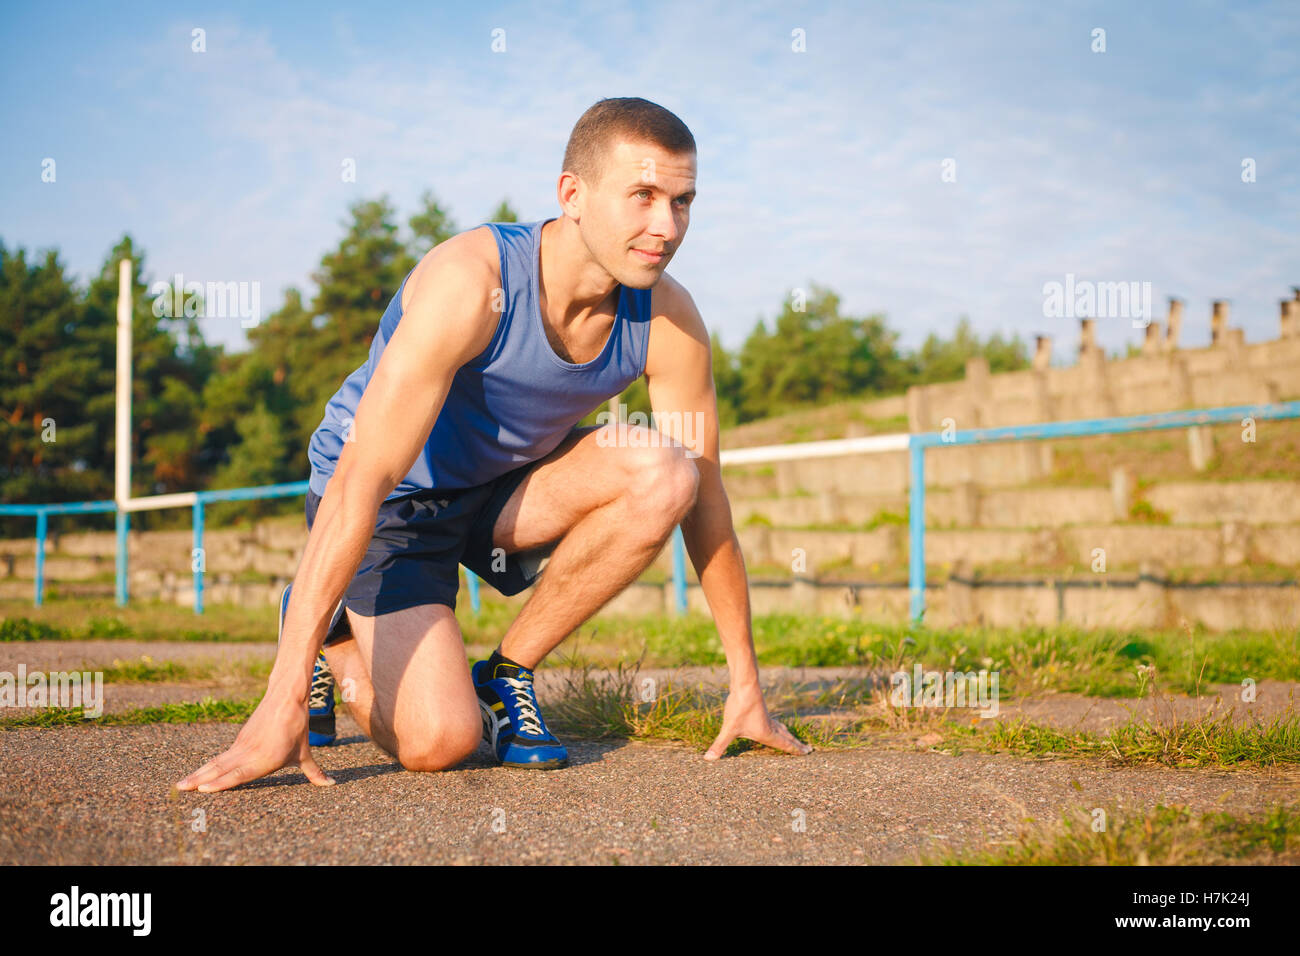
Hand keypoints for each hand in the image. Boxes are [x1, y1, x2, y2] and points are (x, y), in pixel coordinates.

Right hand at [175, 691, 335, 792]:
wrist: (287, 697)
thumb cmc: (297, 728)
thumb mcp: (304, 753)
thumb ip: (314, 773)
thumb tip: (331, 785)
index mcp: (265, 758)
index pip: (239, 774)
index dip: (221, 782)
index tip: (203, 788)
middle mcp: (249, 753)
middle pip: (220, 768)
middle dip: (199, 779)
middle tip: (180, 789)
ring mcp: (241, 746)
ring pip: (217, 762)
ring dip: (198, 773)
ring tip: (180, 785)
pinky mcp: (239, 740)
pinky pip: (220, 756)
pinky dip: (206, 766)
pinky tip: (196, 774)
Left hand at [703, 683, 813, 759]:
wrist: (744, 684)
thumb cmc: (739, 706)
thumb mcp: (729, 728)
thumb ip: (720, 745)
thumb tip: (708, 759)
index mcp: (766, 733)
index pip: (784, 744)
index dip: (795, 749)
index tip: (807, 752)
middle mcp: (769, 726)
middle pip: (786, 737)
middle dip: (796, 745)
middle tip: (808, 750)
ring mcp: (766, 717)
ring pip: (781, 729)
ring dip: (789, 736)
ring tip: (794, 740)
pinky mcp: (761, 710)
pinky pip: (774, 721)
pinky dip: (779, 727)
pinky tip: (774, 726)